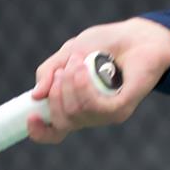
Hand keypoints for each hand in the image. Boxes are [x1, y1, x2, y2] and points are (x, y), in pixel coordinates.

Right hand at [25, 16, 169, 144]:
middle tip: (65, 67)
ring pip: (75, 113)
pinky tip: (84, 68)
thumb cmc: (106, 44)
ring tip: (78, 61)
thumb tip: (36, 95)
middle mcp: (91, 115)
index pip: (54, 132)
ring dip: (70, 84)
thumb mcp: (69, 52)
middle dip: (56, 93)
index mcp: (75, 105)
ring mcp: (107, 114)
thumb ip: (49, 71)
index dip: (39, 131)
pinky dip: (83, 87)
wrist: (138, 36)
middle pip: (61, 121)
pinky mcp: (122, 108)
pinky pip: (94, 107)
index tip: (30, 115)